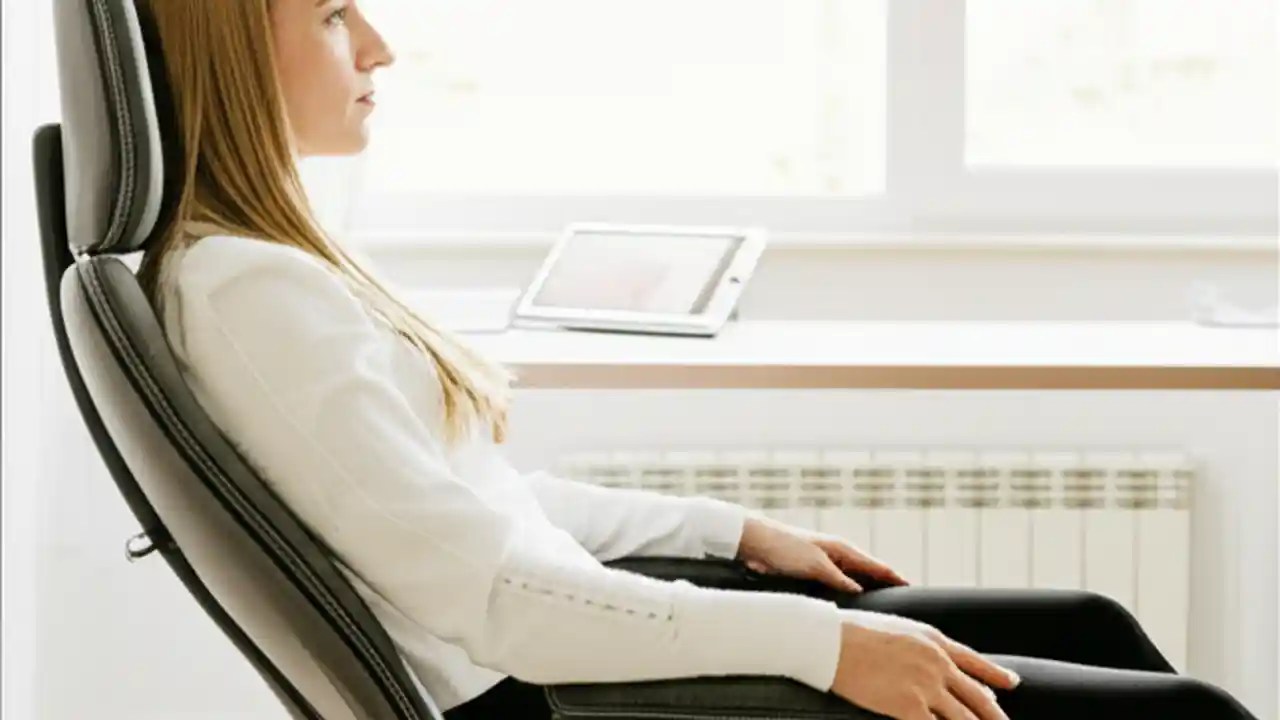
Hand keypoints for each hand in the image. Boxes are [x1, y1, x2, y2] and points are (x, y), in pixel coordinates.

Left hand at [735, 515, 909, 593]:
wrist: (755, 541)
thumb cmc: (785, 548)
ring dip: (865, 592)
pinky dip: (846, 594)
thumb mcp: (815, 565)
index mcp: (843, 549)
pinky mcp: (811, 571)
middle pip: (868, 575)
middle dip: (884, 587)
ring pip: (852, 581)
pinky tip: (847, 606)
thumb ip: (838, 580)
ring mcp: (825, 562)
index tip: (913, 590)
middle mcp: (837, 555)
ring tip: (879, 610)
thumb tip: (861, 593)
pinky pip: (836, 585)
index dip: (895, 579)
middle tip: (902, 607)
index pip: (877, 567)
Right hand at [832, 609, 1019, 719]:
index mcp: (934, 641)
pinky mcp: (909, 707)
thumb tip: (931, 656)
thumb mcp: (897, 627)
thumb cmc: (853, 631)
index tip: (1012, 684)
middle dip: (995, 715)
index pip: (975, 661)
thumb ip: (919, 644)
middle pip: (977, 696)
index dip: (997, 675)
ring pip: (964, 719)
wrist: (831, 641)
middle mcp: (937, 664)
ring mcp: (926, 687)